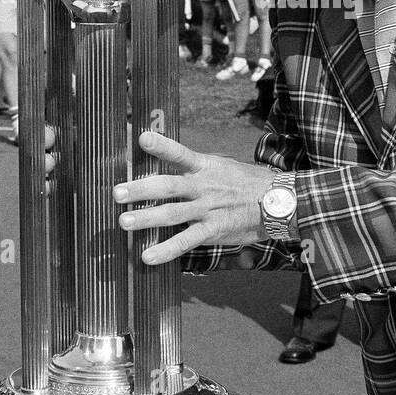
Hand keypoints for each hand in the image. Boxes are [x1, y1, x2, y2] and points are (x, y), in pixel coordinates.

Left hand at [113, 132, 274, 265]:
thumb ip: (193, 167)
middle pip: (169, 186)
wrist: (278, 203)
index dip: (161, 145)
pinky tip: (147, 256)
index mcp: (205, 167)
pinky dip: (167, 249)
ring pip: (174, 214)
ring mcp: (208, 209)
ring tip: (123, 222)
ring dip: (147, 218)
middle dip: (141, 188)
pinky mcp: (214, 230)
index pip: (180, 153)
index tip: (141, 138)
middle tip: (117, 192)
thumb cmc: (244, 183)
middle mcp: (204, 187)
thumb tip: (161, 161)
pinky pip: (187, 241)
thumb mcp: (220, 166)